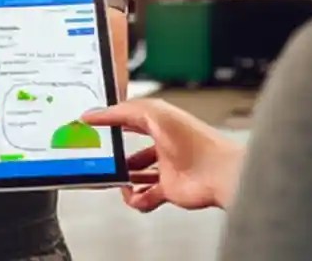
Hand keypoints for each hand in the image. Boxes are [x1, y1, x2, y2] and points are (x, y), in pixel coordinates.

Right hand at [82, 99, 244, 212]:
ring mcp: (167, 169)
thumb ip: (119, 112)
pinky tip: (133, 195)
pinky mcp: (169, 190)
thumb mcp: (151, 113)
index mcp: (162, 123)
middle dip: (119, 157)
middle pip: (135, 151)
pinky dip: (136, 199)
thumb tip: (92, 115)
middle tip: (104, 159)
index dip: (114, 120)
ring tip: (116, 179)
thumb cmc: (193, 139)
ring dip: (126, 179)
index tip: (95, 125)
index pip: (133, 119)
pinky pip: (147, 197)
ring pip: (139, 176)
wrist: (219, 172)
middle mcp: (165, 146)